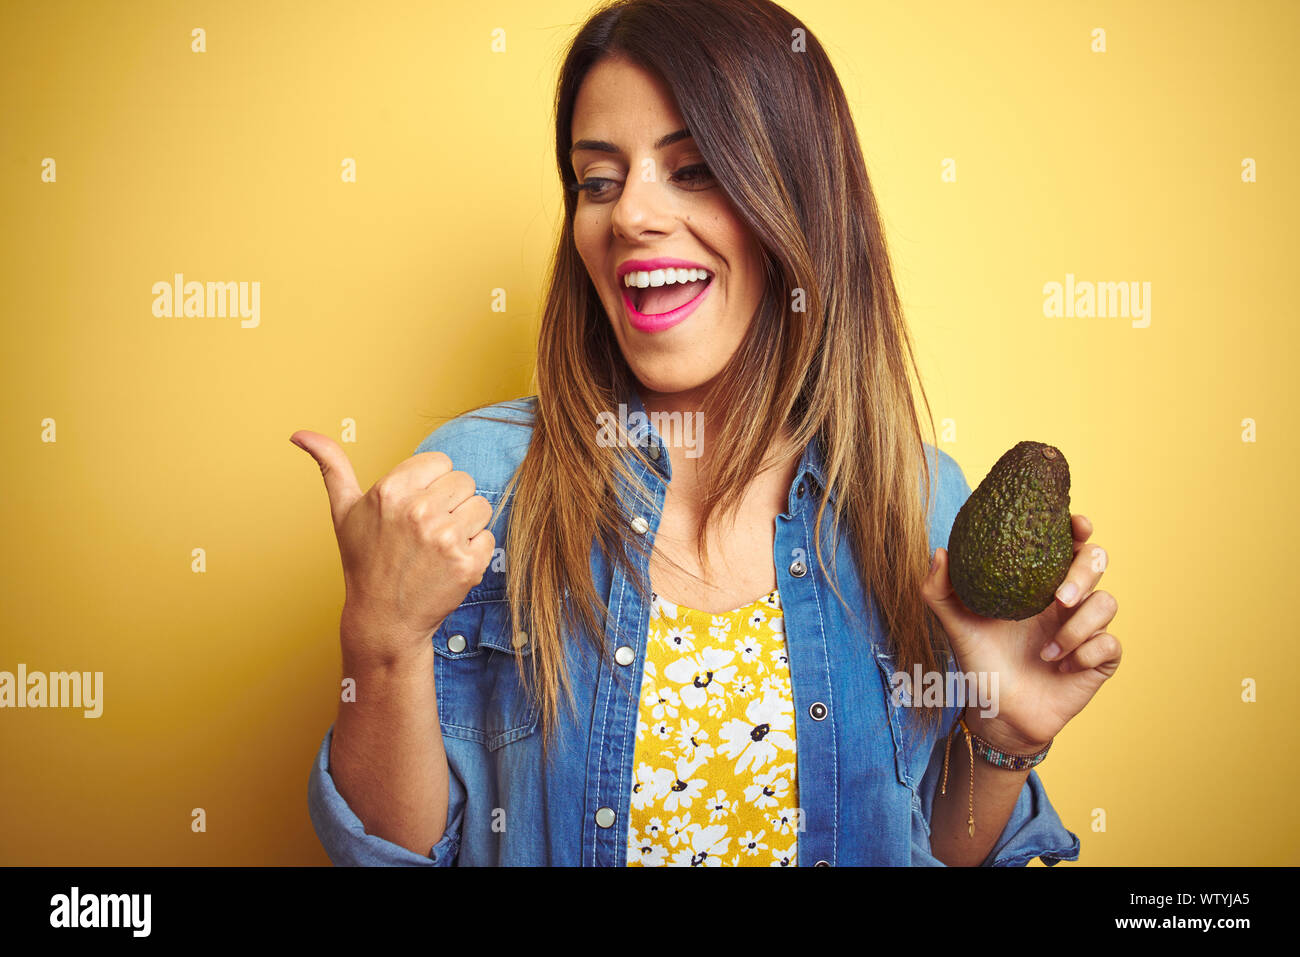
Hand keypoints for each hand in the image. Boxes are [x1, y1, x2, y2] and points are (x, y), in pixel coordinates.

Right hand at [290, 430, 495, 662]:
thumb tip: (300, 434)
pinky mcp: (467, 564)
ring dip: (465, 525)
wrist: (383, 619)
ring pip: (480, 507)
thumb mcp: (343, 511)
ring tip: (437, 546)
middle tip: (426, 530)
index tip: (415, 507)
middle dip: (450, 502)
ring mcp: (445, 538)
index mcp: (391, 490)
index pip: (441, 461)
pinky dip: (474, 551)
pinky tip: (448, 564)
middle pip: (464, 481)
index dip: (431, 483)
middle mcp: (418, 510)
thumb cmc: (364, 562)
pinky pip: (489, 537)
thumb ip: (331, 465)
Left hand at [921, 514, 1120, 752]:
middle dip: (1085, 572)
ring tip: (1047, 650)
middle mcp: (1066, 600)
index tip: (1076, 524)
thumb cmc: (979, 662)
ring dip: (1079, 626)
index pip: (1067, 543)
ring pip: (1107, 603)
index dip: (1078, 528)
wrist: (996, 713)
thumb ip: (940, 591)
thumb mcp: (955, 626)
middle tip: (1059, 598)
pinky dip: (1087, 653)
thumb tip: (940, 552)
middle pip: (1097, 561)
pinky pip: (1110, 644)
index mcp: (1038, 583)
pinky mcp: (1097, 660)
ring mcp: (1086, 629)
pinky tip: (1062, 666)